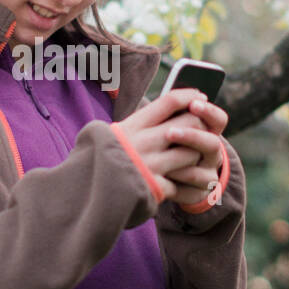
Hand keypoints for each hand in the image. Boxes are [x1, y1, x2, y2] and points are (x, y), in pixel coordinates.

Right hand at [112, 88, 210, 205]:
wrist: (87, 191)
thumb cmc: (104, 159)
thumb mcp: (116, 134)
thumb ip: (142, 121)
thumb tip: (174, 105)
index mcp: (134, 125)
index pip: (170, 101)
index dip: (190, 97)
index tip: (200, 97)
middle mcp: (144, 142)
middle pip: (189, 122)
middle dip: (200, 126)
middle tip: (201, 130)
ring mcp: (151, 165)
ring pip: (192, 152)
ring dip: (195, 156)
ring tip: (190, 159)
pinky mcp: (155, 187)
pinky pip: (184, 183)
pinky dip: (187, 184)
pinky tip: (184, 183)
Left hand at [164, 97, 225, 204]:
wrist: (168, 173)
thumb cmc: (167, 140)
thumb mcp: (171, 122)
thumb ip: (174, 111)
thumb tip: (170, 94)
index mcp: (209, 132)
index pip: (219, 120)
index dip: (209, 111)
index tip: (194, 103)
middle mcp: (211, 154)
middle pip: (212, 143)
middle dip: (191, 136)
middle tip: (169, 132)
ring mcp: (206, 175)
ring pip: (198, 170)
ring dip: (179, 162)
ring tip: (160, 156)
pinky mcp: (195, 194)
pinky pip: (187, 191)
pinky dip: (172, 183)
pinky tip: (158, 174)